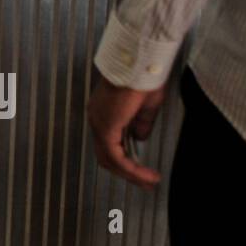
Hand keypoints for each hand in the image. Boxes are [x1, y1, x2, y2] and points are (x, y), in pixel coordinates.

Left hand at [87, 75, 167, 190]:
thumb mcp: (145, 105)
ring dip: (130, 174)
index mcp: (103, 112)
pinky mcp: (106, 127)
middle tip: (146, 183)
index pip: (109, 142)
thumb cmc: (144, 76)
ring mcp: (99, 123)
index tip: (144, 170)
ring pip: (109, 159)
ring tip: (149, 182)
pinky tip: (147, 175)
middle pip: (106, 155)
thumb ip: (140, 123)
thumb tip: (139, 138)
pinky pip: (116, 156)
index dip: (126, 159)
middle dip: (127, 172)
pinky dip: (131, 169)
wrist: (141, 62)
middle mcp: (96, 118)